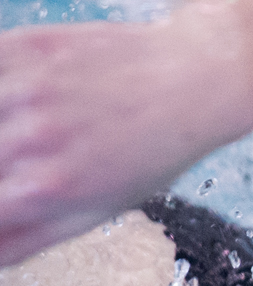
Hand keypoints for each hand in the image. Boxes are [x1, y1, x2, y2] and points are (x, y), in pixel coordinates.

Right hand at [0, 7, 252, 265]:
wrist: (199, 81)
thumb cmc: (149, 156)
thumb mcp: (94, 210)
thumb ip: (22, 238)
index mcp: (43, 192)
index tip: (3, 199)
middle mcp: (28, 141)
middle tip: (12, 165)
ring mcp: (23, 89)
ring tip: (21, 135)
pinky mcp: (24, 47)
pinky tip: (13, 100)